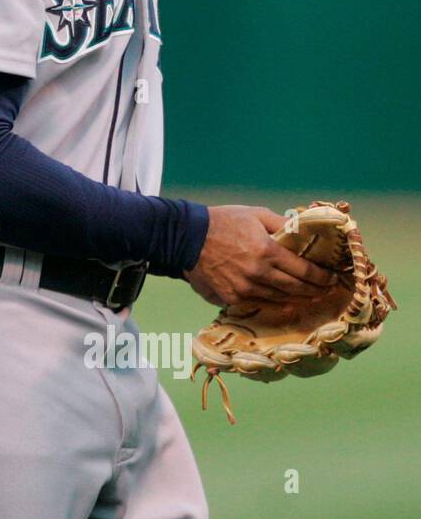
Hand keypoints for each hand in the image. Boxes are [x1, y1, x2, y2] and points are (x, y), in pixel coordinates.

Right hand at [186, 205, 336, 307]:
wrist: (187, 238)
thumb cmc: (222, 222)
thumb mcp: (254, 214)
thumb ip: (281, 223)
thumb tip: (303, 229)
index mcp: (267, 251)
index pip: (303, 269)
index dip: (321, 276)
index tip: (331, 278)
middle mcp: (258, 273)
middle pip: (295, 287)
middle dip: (315, 290)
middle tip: (326, 290)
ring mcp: (244, 288)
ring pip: (279, 298)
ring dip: (298, 299)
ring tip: (310, 297)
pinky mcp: (231, 297)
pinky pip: (259, 304)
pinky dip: (275, 304)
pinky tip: (285, 303)